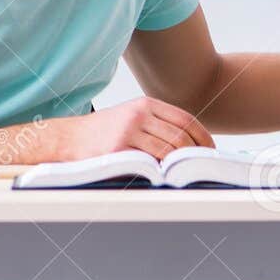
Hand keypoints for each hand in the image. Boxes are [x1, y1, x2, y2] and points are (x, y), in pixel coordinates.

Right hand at [54, 96, 214, 159]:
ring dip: (180, 164)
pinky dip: (161, 170)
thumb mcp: (131, 116)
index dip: (203, 137)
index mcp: (145, 104)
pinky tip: (166, 176)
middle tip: (201, 167)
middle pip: (180, 136)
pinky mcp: (118, 149)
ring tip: (186, 173)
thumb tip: (189, 142)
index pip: (185, 119)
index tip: (211, 150)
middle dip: (195, 153)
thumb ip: (157, 123)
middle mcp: (139, 114)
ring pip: (168, 149)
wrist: (67, 138)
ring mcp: (128, 131)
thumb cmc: (103, 131)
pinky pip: (149, 162)